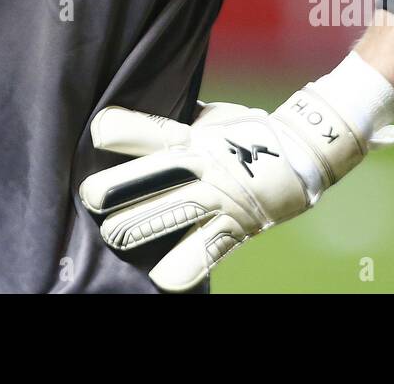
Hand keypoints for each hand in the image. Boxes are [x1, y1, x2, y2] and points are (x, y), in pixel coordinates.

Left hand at [78, 92, 393, 291]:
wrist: (304, 149)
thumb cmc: (245, 130)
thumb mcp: (209, 116)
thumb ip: (175, 121)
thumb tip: (132, 118)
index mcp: (192, 135)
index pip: (147, 130)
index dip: (119, 130)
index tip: (98, 132)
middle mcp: (202, 166)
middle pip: (150, 177)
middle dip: (114, 189)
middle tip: (90, 197)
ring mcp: (220, 199)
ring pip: (171, 215)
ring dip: (137, 228)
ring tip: (112, 236)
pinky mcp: (237, 227)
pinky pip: (208, 252)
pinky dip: (183, 267)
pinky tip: (163, 277)